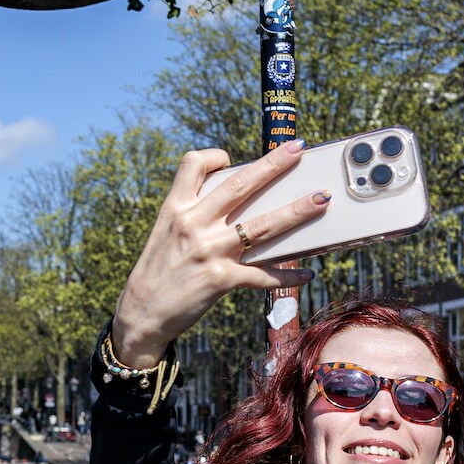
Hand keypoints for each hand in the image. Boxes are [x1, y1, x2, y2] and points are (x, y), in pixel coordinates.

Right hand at [110, 141, 328, 367]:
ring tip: (321, 200)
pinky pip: (264, 275)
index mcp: (176, 208)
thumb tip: (235, 205)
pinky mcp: (222, 280)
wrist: (141, 314)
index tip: (231, 159)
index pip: (193, 164)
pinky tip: (306, 274)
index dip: (215, 156)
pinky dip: (288, 275)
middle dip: (273, 164)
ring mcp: (209, 251)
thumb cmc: (158, 272)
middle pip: (240, 185)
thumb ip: (194, 215)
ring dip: (297, 211)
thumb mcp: (165, 233)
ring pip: (263, 224)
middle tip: (297, 149)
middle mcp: (192, 224)